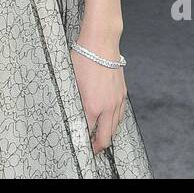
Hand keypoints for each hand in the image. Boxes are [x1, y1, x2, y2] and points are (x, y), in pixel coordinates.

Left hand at [71, 38, 127, 154]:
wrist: (101, 42)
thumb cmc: (83, 58)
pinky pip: (121, 114)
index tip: (81, 146)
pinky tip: (110, 121)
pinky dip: (115, 122)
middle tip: (92, 149)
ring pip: (115, 126)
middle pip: (106, 136)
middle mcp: (108, 106)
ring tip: (100, 137)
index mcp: (92, 106)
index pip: (89, 132)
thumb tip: (73, 112)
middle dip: (99, 146)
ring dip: (108, 134)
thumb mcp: (71, 81)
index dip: (84, 142)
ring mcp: (117, 100)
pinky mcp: (122, 93)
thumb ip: (74, 100)